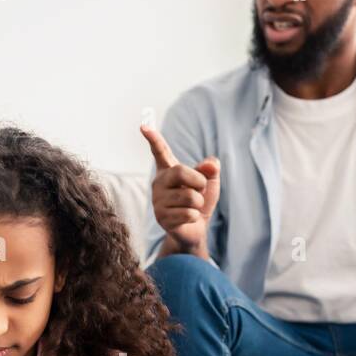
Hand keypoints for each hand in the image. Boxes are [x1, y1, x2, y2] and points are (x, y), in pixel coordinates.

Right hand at [140, 124, 219, 259]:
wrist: (195, 229)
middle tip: (200, 190)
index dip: (153, 139)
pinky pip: (188, 213)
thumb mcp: (209, 182)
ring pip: (189, 196)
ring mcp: (158, 201)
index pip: (160, 152)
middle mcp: (159, 183)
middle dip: (199, 181)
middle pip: (180, 172)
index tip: (144, 127)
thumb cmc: (200, 202)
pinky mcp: (162, 218)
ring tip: (192, 207)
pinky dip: (195, 216)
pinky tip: (188, 218)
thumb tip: (211, 164)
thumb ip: (211, 169)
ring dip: (199, 203)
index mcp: (168, 171)